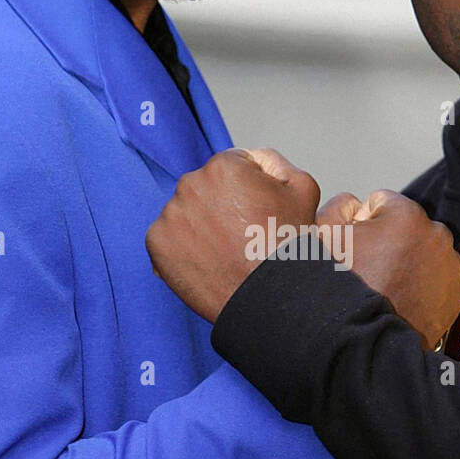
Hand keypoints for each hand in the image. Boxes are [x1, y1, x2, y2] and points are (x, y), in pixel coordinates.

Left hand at [145, 147, 319, 321]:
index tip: (256, 214)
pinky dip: (182, 248)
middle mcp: (190, 184)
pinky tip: (207, 260)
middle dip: (220, 205)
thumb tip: (252, 161)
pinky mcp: (156, 243)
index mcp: (223, 166)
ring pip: (186, 212)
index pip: (232, 167)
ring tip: (225, 250)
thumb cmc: (287, 246)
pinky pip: (168, 238)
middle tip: (242, 235)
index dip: (249, 190)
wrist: (270, 297)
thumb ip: (274, 161)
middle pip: (205, 188)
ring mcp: (170, 215)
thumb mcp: (302, 187)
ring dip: (200, 225)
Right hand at [316, 191, 459, 348]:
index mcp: (407, 214)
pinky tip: (402, 299)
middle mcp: (437, 234)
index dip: (361, 223)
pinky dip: (423, 284)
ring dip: (408, 261)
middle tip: (370, 270)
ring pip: (424, 251)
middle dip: (390, 241)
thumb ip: (340, 205)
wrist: (361, 343)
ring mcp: (450, 265)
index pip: (380, 203)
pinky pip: (436, 277)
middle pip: (407, 226)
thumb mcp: (321, 235)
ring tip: (386, 286)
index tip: (355, 248)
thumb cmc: (340, 288)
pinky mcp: (456, 293)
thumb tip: (359, 205)